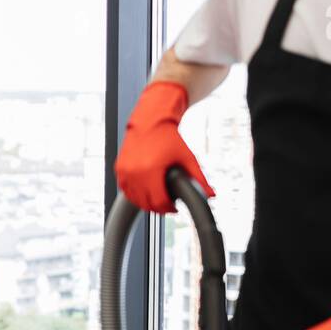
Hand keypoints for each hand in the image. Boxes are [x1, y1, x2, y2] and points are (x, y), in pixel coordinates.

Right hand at [114, 81, 213, 212]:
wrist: (150, 120)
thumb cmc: (168, 137)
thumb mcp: (187, 157)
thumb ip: (199, 178)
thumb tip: (211, 194)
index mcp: (151, 170)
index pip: (159, 202)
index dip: (169, 208)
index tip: (174, 207)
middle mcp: (135, 171)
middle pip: (146, 203)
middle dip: (158, 207)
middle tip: (167, 204)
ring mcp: (125, 170)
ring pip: (134, 199)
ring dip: (145, 203)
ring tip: (156, 198)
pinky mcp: (119, 168)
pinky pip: (125, 190)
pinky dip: (134, 194)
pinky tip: (144, 192)